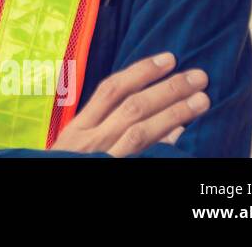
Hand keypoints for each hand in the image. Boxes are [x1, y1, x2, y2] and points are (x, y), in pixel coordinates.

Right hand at [52, 52, 208, 156]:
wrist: (49, 192)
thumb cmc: (67, 164)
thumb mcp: (75, 146)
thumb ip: (101, 126)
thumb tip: (144, 112)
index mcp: (79, 128)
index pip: (111, 89)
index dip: (141, 71)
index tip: (168, 58)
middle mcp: (90, 140)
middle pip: (132, 106)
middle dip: (168, 88)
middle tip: (198, 76)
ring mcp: (104, 157)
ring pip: (141, 129)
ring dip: (174, 112)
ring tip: (202, 100)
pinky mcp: (118, 171)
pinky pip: (144, 156)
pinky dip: (163, 143)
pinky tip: (183, 133)